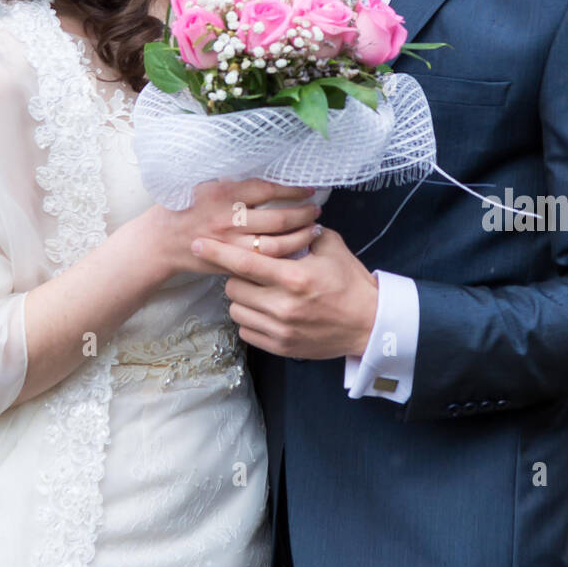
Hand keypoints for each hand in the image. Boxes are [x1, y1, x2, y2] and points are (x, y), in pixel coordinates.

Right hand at [146, 179, 322, 276]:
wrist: (161, 240)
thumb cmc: (183, 207)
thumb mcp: (204, 184)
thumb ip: (233, 181)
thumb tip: (267, 174)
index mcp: (223, 193)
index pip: (268, 189)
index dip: (293, 190)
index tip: (309, 189)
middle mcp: (229, 219)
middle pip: (277, 219)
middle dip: (303, 215)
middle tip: (316, 210)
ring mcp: (230, 245)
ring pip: (276, 244)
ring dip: (300, 237)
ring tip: (314, 230)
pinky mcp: (230, 263)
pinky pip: (264, 263)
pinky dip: (284, 257)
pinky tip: (297, 251)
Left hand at [190, 227, 378, 358]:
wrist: (370, 324)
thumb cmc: (351, 282)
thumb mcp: (331, 247)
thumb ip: (302, 233)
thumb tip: (281, 219)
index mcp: (293, 276)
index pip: (244, 261)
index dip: (217, 252)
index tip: (198, 243)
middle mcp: (282, 305)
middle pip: (233, 287)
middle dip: (237, 276)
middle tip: (253, 271)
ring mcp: (280, 329)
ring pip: (236, 310)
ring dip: (243, 298)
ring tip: (261, 291)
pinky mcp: (280, 347)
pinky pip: (246, 331)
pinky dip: (250, 319)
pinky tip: (266, 310)